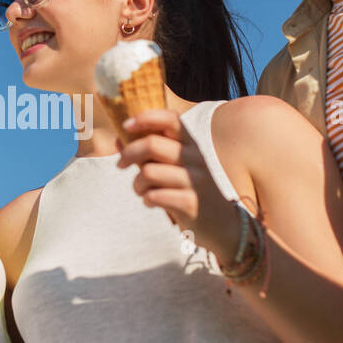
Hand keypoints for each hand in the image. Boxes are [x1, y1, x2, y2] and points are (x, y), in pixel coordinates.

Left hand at [116, 109, 240, 265]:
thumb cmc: (192, 191)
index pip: (170, 120)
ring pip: (148, 172)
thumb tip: (118, 140)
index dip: (145, 118)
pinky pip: (154, 196)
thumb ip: (148, 154)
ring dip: (136, 183)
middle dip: (129, 154)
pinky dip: (147, 199)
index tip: (126, 126)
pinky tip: (152, 202)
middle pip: (152, 144)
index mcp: (191, 145)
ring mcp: (194, 181)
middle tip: (121, 165)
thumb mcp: (176, 168)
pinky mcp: (190, 203)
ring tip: (140, 190)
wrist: (224, 224)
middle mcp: (194, 158)